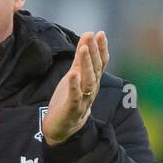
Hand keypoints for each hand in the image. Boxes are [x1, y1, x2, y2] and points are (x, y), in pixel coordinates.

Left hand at [42, 31, 108, 145]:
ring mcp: (83, 100)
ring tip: (83, 49)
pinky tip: (73, 74)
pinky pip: (75, 96)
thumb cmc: (69, 99)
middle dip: (93, 52)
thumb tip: (88, 35)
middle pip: (95, 70)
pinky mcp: (72, 110)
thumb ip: (81, 58)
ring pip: (88, 82)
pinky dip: (74, 85)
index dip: (101, 49)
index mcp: (92, 81)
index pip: (100, 63)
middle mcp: (91, 90)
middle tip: (90, 37)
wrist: (61, 128)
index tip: (100, 34)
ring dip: (86, 65)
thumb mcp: (75, 75)